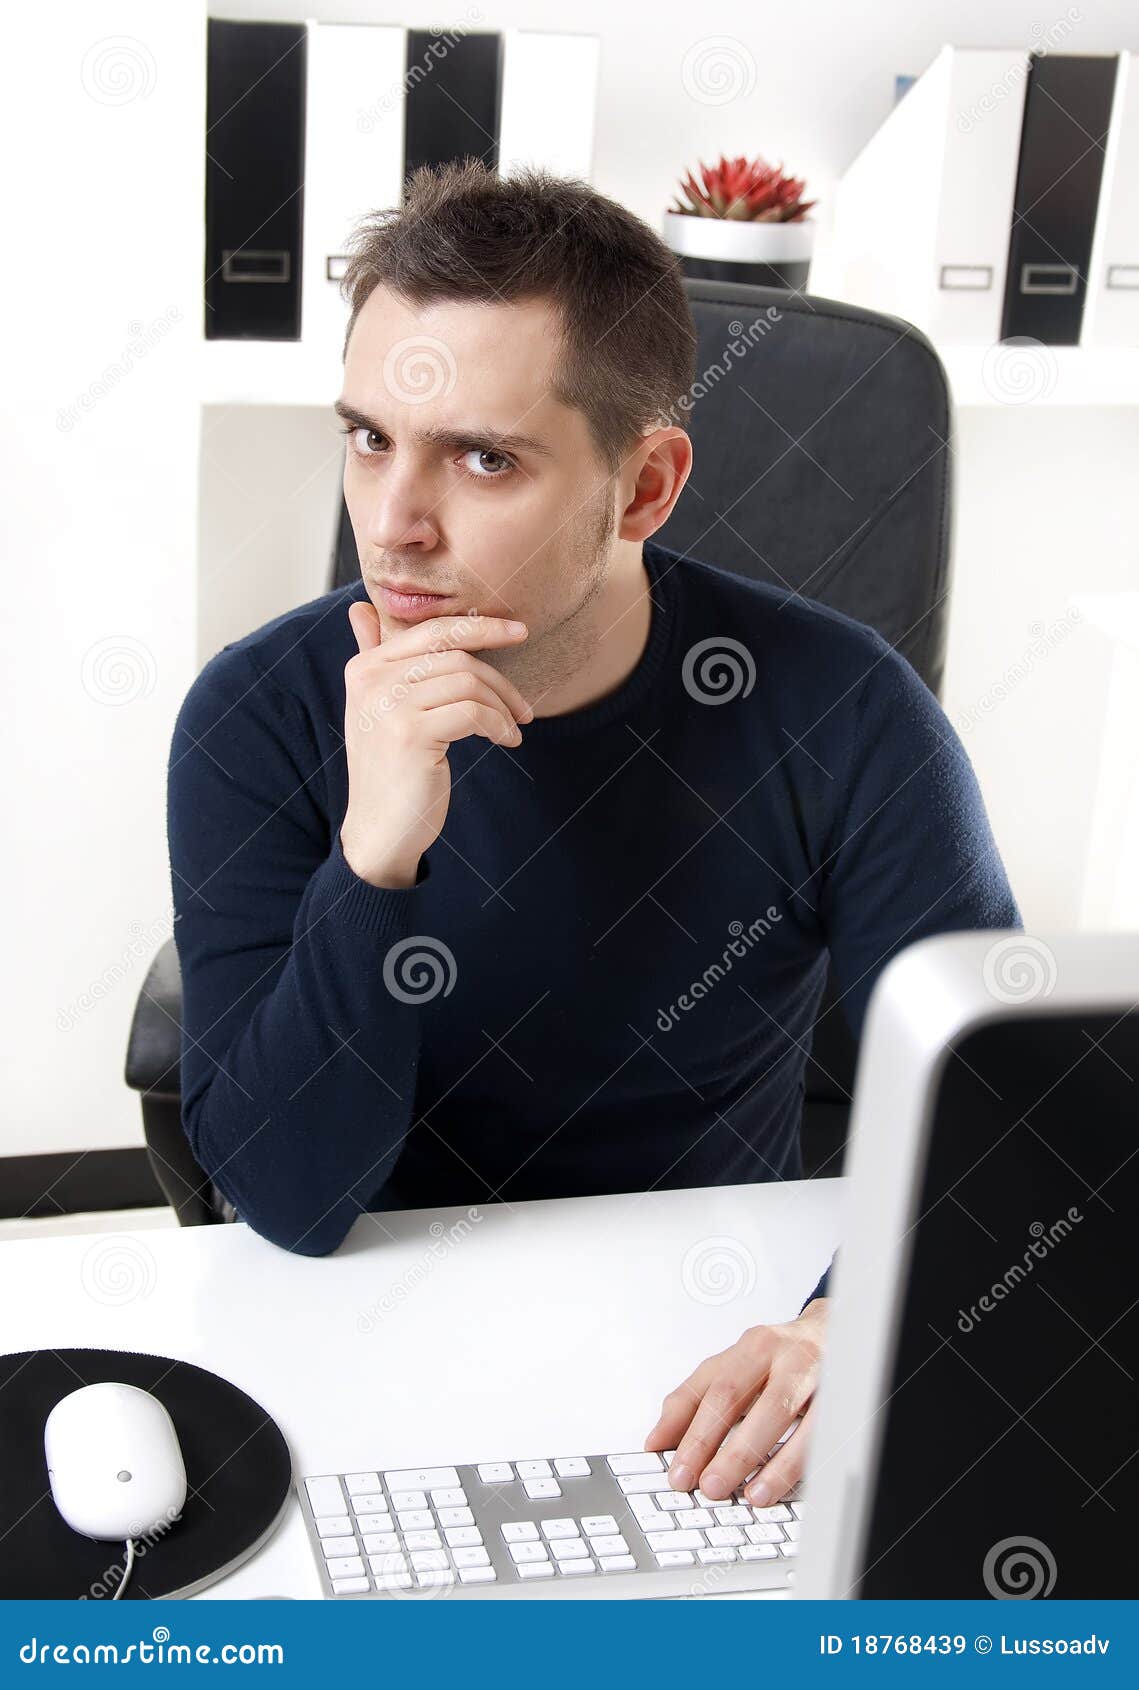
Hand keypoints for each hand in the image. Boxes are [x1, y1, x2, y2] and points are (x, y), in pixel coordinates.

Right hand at [340, 602, 531, 886]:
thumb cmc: (391, 768)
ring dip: (502, 707)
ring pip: (469, 682)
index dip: (481, 628)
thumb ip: (372, 657)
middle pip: (456, 655)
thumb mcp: (377, 708)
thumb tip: (359, 607)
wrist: (380, 828)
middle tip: (524, 706)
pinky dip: (498, 725)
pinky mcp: (411, 735)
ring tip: (512, 729)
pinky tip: (506, 741)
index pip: (433, 630)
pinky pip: (473, 713)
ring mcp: (389, 706)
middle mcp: (371, 680)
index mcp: (364, 668)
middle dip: (500, 679)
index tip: (519, 633)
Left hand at [643, 1298, 827, 1505]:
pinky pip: (820, 1432)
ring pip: (783, 1415)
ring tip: (747, 1496)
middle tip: (706, 1486)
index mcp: (753, 1347)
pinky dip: (800, 1462)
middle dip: (722, 1447)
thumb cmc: (779, 1357)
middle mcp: (783, 1356)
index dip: (693, 1433)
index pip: (715, 1390)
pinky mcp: (844, 1397)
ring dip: (763, 1460)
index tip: (677, 1472)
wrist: (838, 1333)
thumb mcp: (733, 1367)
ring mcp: (816, 1374)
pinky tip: (785, 1483)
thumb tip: (655, 1441)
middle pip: (744, 1399)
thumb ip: (692, 1400)